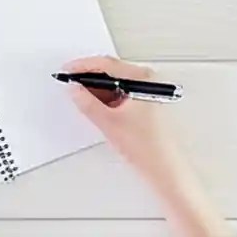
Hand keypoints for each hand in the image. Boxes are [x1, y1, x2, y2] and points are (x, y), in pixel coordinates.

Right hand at [63, 55, 176, 183]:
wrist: (168, 172)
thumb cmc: (150, 149)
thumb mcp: (109, 123)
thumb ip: (87, 103)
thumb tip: (76, 90)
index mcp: (143, 79)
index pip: (107, 64)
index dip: (83, 66)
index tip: (68, 71)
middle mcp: (150, 82)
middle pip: (113, 72)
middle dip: (90, 79)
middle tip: (72, 85)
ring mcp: (151, 94)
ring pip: (118, 85)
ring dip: (100, 91)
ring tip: (83, 101)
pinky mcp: (150, 106)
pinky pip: (125, 95)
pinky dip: (110, 100)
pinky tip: (99, 110)